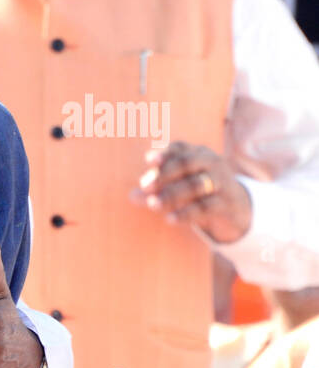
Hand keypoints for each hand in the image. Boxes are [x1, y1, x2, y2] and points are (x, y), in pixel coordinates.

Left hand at [136, 142, 251, 243]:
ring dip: (171, 194)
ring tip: (152, 205)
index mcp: (198, 153)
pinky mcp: (226, 203)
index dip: (165, 152)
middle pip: (187, 163)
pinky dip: (186, 213)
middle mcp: (211, 163)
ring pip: (195, 185)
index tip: (148, 160)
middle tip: (145, 187)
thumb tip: (131, 196)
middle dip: (164, 174)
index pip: (180, 147)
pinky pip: (205, 207)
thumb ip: (156, 190)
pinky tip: (170, 219)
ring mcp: (221, 182)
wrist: (236, 209)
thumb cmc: (199, 192)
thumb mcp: (179, 186)